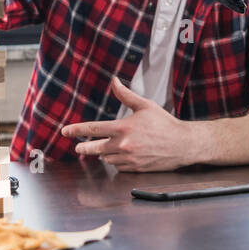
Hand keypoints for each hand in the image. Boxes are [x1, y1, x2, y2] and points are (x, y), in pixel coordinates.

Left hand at [60, 76, 194, 170]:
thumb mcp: (145, 105)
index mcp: (123, 128)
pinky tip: (122, 155)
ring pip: (106, 159)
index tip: (65, 132)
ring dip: (104, 154)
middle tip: (79, 148)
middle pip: (94, 149)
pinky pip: (118, 167)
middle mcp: (123, 145)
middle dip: (84, 148)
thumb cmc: (165, 123)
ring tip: (108, 148)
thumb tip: (114, 81)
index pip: (93, 129)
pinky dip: (116, 161)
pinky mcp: (135, 169)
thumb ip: (125, 95)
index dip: (76, 130)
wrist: (183, 144)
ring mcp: (129, 159)